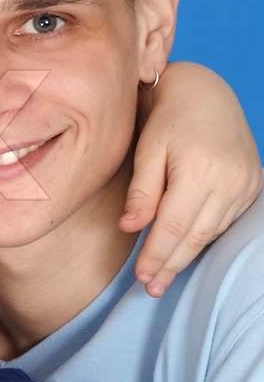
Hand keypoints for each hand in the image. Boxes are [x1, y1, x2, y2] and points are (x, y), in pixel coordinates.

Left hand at [123, 62, 262, 295]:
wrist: (205, 94)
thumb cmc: (167, 120)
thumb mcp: (147, 151)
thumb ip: (142, 192)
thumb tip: (129, 228)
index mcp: (200, 171)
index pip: (175, 226)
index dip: (158, 255)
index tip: (142, 277)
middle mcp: (229, 181)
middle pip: (196, 235)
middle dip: (171, 264)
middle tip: (151, 287)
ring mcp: (245, 184)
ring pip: (212, 232)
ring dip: (188, 255)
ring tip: (164, 276)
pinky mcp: (251, 185)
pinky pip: (225, 221)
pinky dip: (204, 237)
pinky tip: (186, 250)